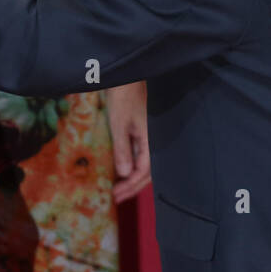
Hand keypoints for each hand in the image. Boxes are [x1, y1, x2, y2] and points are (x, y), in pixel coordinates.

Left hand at [106, 81, 150, 203]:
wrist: (128, 74)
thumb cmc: (123, 96)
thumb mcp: (119, 123)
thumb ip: (122, 149)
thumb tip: (125, 173)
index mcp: (151, 140)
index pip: (144, 171)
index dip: (131, 185)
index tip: (116, 195)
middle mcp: (154, 139)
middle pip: (147, 171)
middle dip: (133, 186)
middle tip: (117, 197)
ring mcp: (150, 134)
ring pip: (146, 163)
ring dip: (133, 177)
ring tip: (120, 188)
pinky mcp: (144, 129)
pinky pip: (142, 153)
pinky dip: (133, 164)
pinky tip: (124, 168)